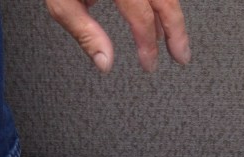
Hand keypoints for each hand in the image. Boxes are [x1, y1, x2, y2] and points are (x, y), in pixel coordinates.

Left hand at [45, 0, 189, 72]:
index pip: (142, 16)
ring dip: (171, 15)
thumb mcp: (63, 2)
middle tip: (180, 56)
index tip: (149, 64)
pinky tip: (161, 14)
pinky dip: (162, 0)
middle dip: (176, 31)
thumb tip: (105, 63)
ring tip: (173, 40)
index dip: (148, 44)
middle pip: (165, 0)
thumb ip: (85, 33)